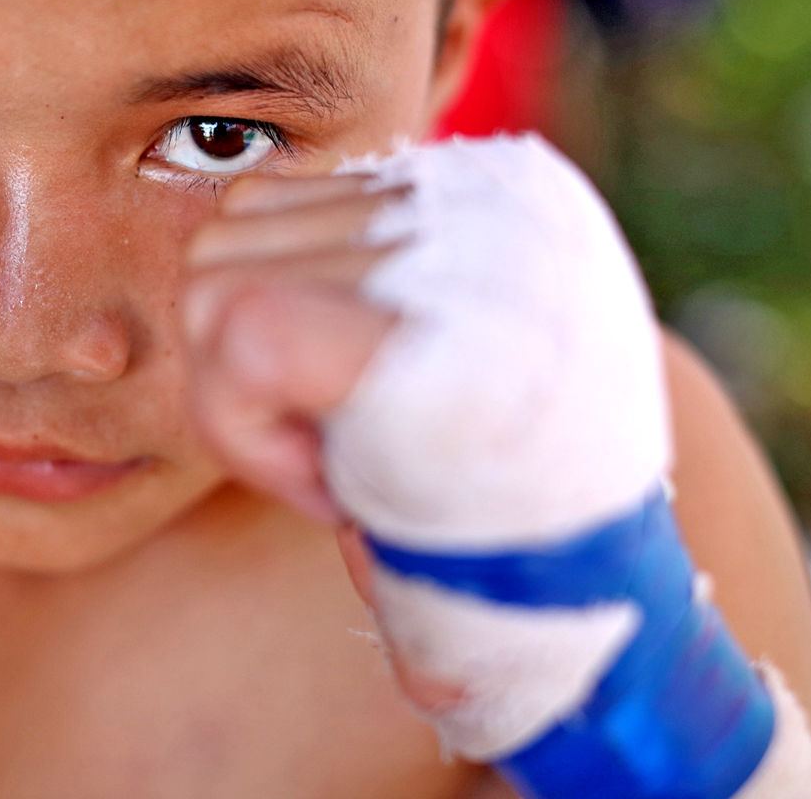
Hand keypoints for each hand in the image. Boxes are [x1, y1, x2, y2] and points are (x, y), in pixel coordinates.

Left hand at [183, 136, 672, 757]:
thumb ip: (363, 286)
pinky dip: (246, 431)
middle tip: (331, 449)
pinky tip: (333, 490)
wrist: (595, 618)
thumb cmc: (505, 510)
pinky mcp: (407, 326)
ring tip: (341, 463)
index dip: (268, 312)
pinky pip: (238, 342)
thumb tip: (224, 285)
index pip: (281, 201)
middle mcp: (478, 198)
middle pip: (233, 229)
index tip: (340, 416)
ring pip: (214, 282)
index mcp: (493, 193)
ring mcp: (451, 252)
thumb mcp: (449, 359)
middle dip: (238, 353)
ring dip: (241, 396)